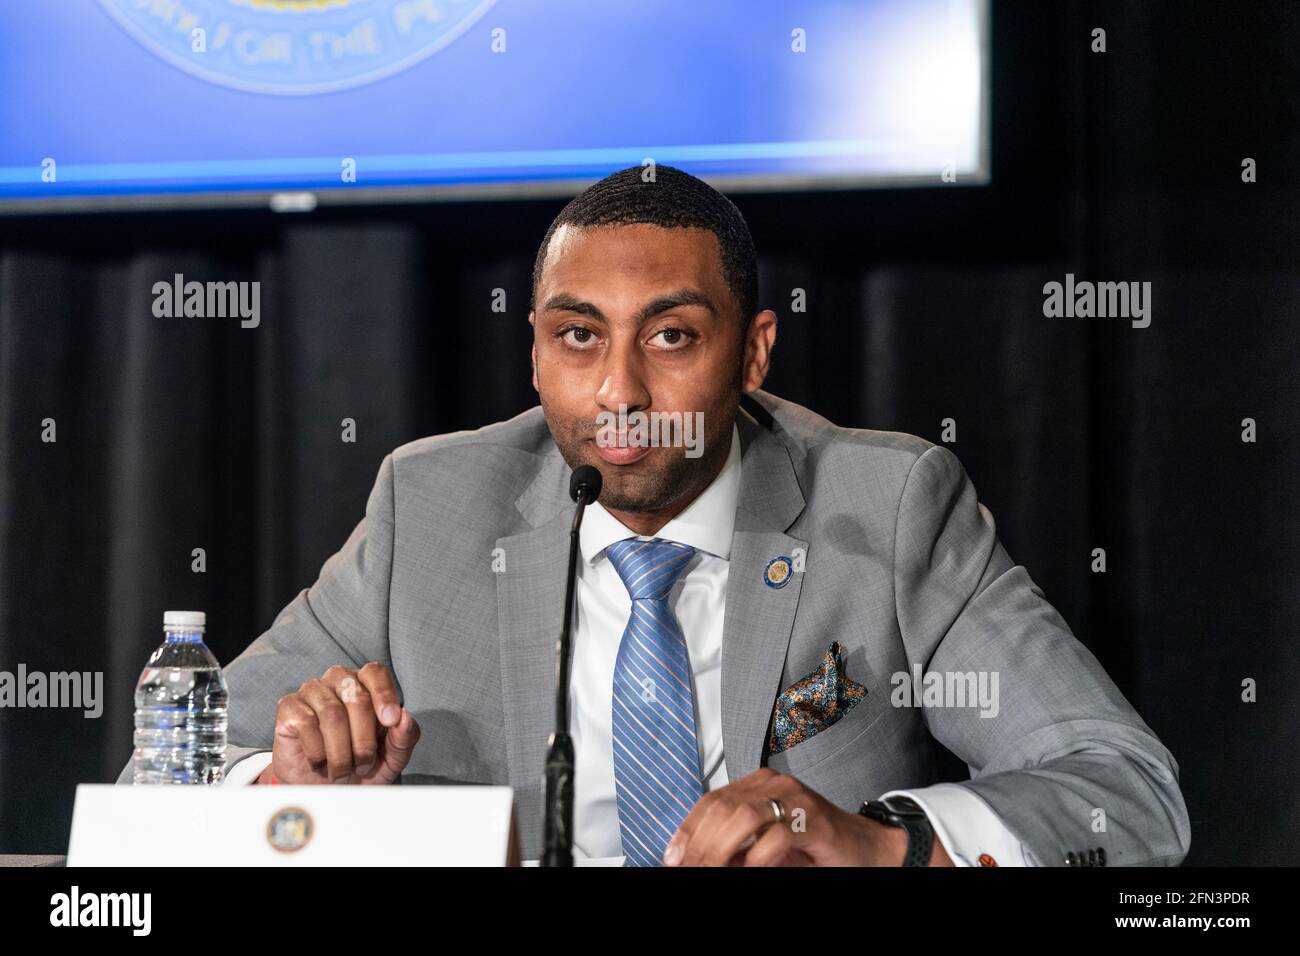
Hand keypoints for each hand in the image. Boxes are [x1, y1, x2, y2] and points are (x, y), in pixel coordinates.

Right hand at [261, 662, 419, 784]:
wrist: (322, 790)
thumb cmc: (359, 767)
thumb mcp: (391, 758)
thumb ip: (404, 737)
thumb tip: (405, 718)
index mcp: (366, 684)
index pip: (376, 672)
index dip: (385, 695)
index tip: (390, 721)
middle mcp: (338, 680)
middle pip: (357, 697)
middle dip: (364, 740)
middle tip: (364, 766)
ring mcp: (312, 690)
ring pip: (332, 713)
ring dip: (340, 752)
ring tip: (342, 771)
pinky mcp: (288, 707)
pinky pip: (306, 722)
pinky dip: (317, 750)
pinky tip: (319, 762)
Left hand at [663, 767, 952, 865]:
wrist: (869, 849)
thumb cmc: (815, 848)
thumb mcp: (766, 844)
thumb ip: (736, 845)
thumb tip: (696, 859)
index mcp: (758, 785)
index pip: (711, 800)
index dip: (688, 830)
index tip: (672, 857)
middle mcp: (774, 785)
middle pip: (722, 808)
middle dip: (700, 846)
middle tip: (689, 870)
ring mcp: (795, 799)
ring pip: (743, 818)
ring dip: (721, 852)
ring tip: (710, 872)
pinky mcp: (814, 820)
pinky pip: (775, 837)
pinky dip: (756, 860)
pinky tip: (750, 871)